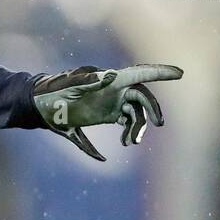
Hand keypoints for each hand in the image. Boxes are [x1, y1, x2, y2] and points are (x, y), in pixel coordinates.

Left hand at [32, 64, 182, 160]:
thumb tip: (110, 76)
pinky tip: (119, 146)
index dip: (159, 73)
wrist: (39, 105)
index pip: (139, 74)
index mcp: (109, 79)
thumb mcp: (67, 85)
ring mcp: (110, 103)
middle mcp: (114, 90)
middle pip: (141, 99)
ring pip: (134, 115)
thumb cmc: (53, 90)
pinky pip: (123, 125)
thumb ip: (87, 80)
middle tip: (158, 125)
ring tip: (128, 142)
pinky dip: (125, 134)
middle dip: (151, 111)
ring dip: (136, 128)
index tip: (180, 74)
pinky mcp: (104, 116)